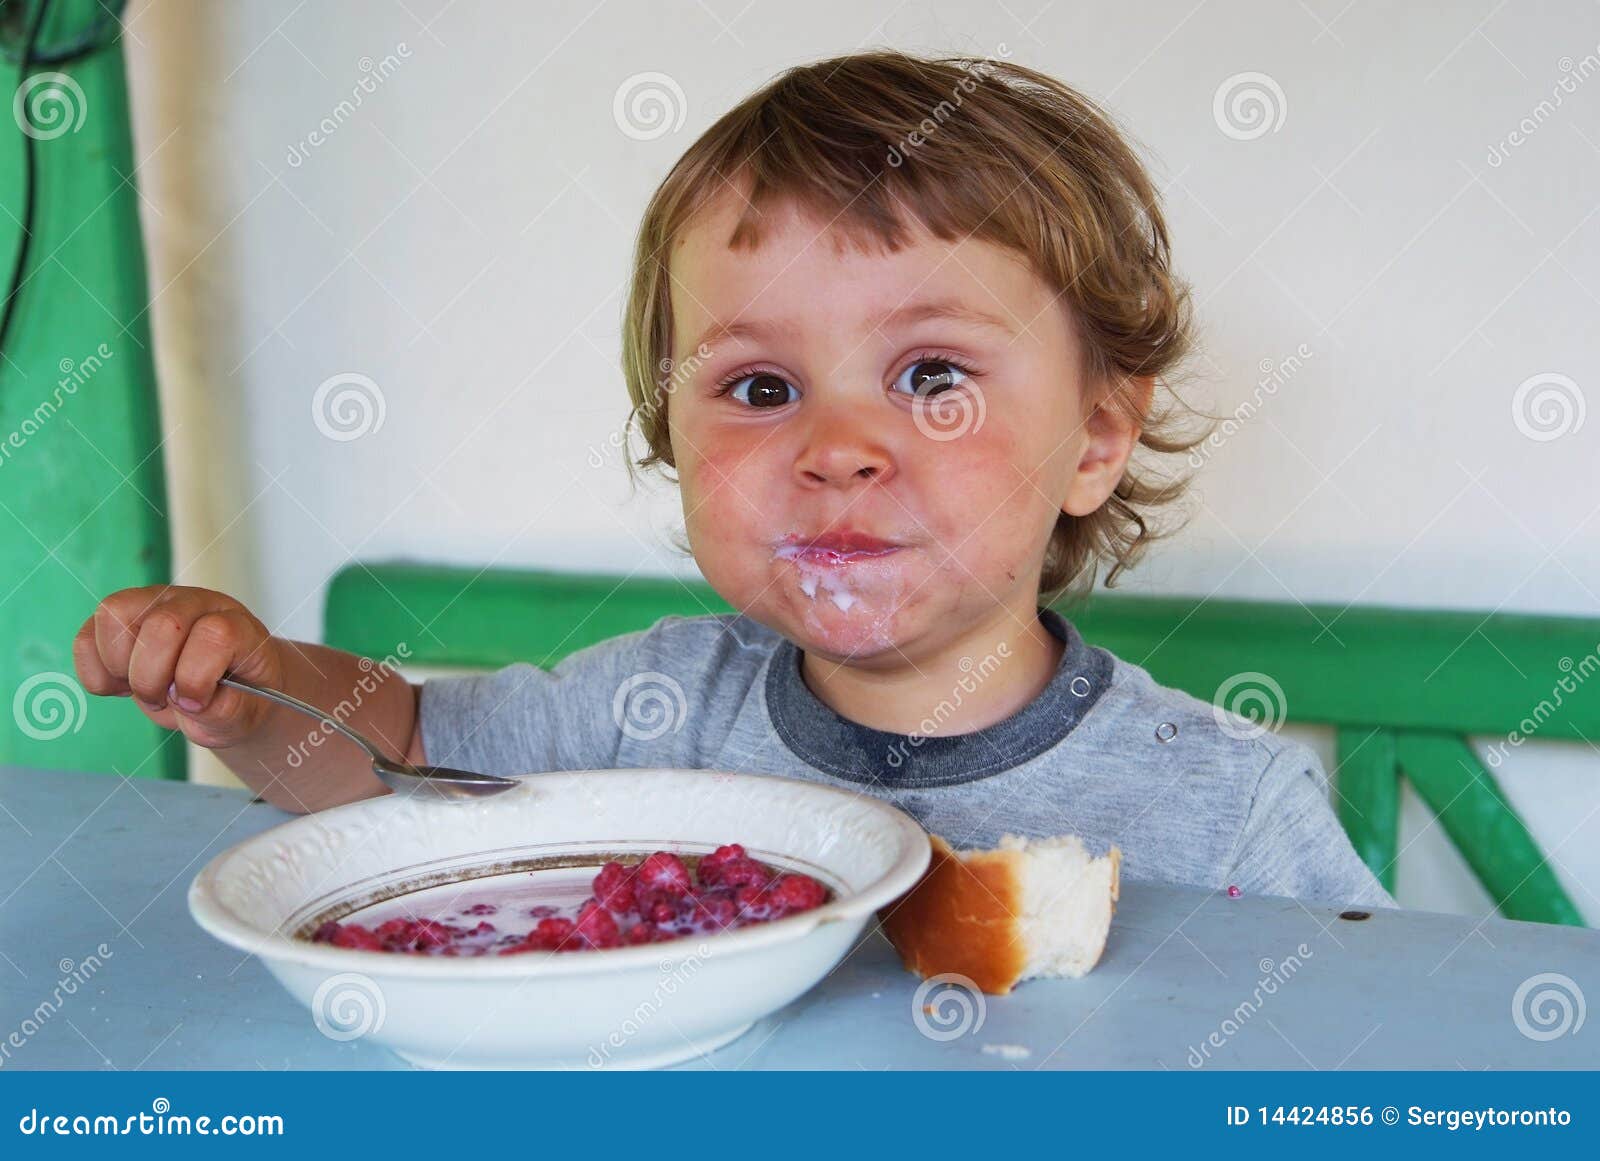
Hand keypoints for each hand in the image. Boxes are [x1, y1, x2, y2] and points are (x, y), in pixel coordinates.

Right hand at [72, 585, 286, 749]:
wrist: (220, 694)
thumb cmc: (234, 700)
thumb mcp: (243, 714)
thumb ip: (224, 709)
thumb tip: (186, 700)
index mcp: (235, 625)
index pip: (215, 633)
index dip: (197, 677)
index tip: (194, 704)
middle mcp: (193, 604)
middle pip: (161, 624)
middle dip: (153, 678)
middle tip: (164, 700)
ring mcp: (152, 603)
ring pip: (114, 616)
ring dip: (120, 668)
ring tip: (144, 689)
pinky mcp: (117, 619)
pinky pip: (85, 638)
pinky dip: (94, 673)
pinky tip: (121, 685)